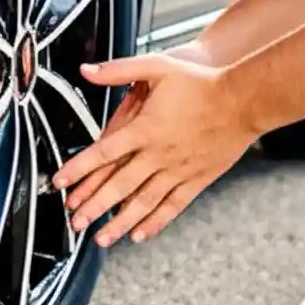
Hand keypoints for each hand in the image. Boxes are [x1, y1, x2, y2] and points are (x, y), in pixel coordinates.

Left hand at [52, 53, 258, 246]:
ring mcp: (178, 170)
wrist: (244, 99)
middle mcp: (159, 154)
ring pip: (142, 202)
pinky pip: (172, 206)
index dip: (78, 168)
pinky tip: (140, 234)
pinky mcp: (197, 179)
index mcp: (144, 129)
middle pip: (118, 185)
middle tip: (74, 220)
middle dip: (93, 205)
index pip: (102, 153)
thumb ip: (118, 71)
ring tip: (101, 238)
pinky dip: (155, 222)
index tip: (60, 182)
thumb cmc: (202, 83)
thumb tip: (87, 69)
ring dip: (119, 222)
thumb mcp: (156, 66)